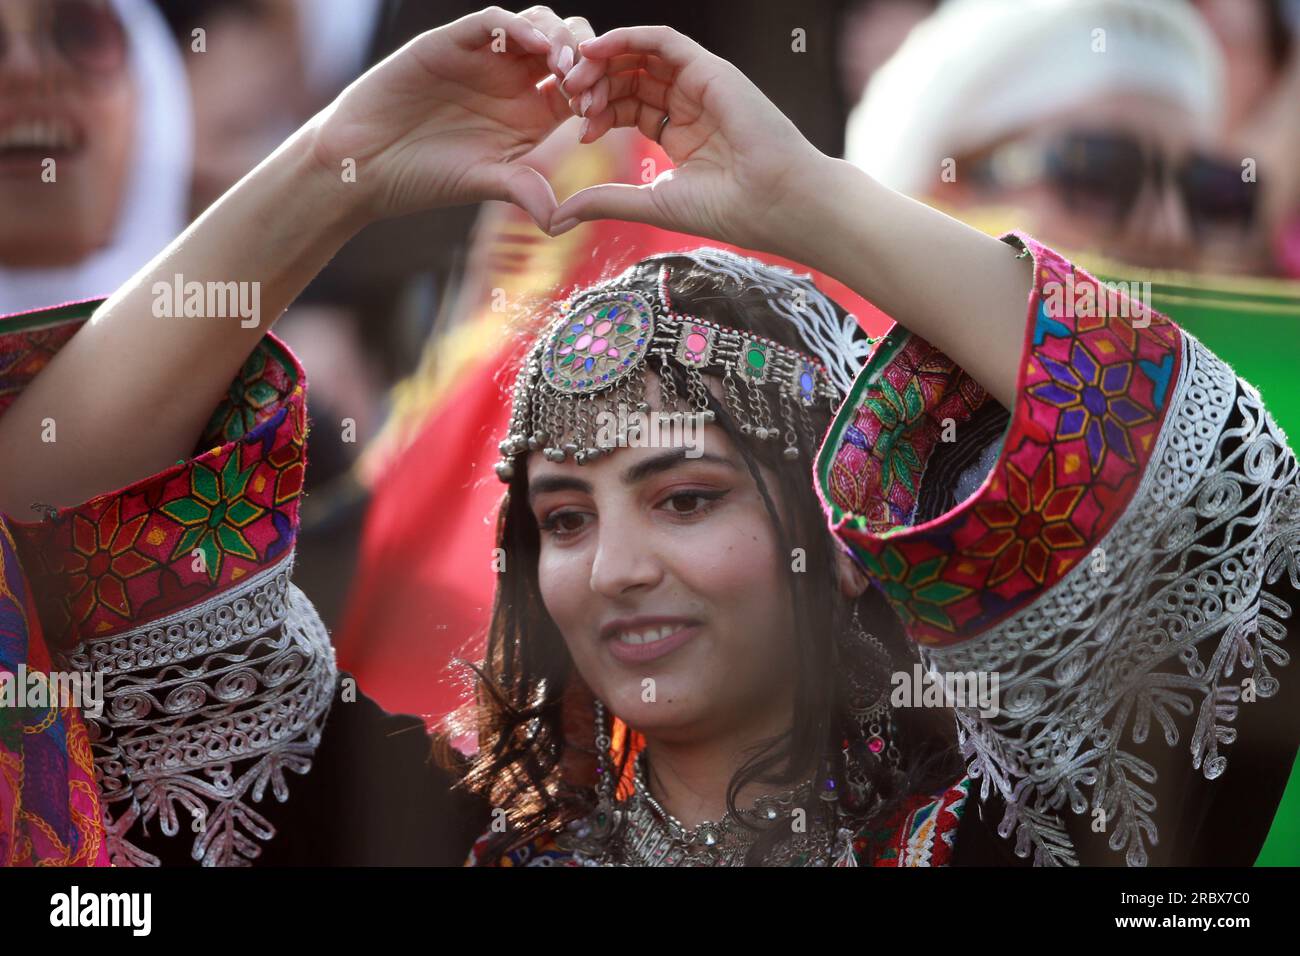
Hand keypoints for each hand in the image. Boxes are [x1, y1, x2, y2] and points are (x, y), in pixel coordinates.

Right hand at [308, 6, 600, 229]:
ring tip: (564, 70)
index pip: (580, 89)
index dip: (596, 95)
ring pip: (537, 25)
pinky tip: (536, 48)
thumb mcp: (485, 183)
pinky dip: (519, 28)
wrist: (365, 164)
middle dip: (586, 61)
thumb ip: (525, 191)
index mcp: (531, 114)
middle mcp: (513, 81)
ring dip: (559, 41)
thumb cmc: (423, 178)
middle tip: (586, 87)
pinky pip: (493, 22)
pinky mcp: (453, 42)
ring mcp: (484, 58)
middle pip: (568, 48)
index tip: (597, 115)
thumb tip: (560, 222)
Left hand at [547, 25, 825, 249]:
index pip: (629, 109)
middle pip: (631, 80)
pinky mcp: (710, 69)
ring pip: (642, 57)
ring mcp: (701, 85)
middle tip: (569, 97)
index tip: (579, 131)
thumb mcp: (651, 202)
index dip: (600, 114)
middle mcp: (690, 105)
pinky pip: (663, 39)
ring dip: (605, 61)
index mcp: (680, 135)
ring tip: (577, 76)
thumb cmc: (727, 209)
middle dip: (596, 85)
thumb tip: (555, 220)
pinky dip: (628, 37)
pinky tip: (598, 48)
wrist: (774, 202)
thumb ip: (605, 202)